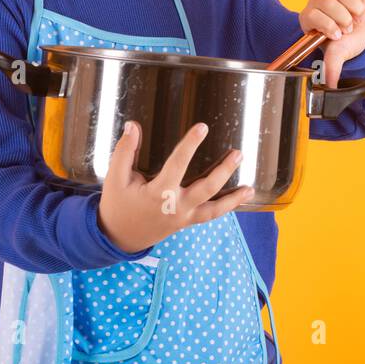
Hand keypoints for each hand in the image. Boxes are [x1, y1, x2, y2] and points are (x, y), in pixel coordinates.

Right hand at [97, 120, 252, 253]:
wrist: (118, 237)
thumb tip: (133, 126)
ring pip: (214, 209)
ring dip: (233, 198)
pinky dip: (226, 208)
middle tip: (237, 154)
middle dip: (223, 171)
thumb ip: (124, 151)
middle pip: (206, 189)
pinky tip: (239, 198)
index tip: (202, 128)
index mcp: (158, 193)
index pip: (177, 164)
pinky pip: (210, 216)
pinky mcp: (186, 222)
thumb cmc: (117, 204)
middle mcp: (175, 206)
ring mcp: (183, 217)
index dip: (190, 145)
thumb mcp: (115, 178)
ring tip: (250, 187)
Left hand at [300, 0, 364, 88]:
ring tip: (358, 18)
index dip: (328, 25)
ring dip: (354, 7)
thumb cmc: (348, 41)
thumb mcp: (338, 54)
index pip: (312, 15)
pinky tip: (364, 5)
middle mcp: (317, 2)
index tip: (339, 35)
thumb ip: (331, 67)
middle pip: (327, 2)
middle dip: (343, 18)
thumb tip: (328, 87)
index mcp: (309, 18)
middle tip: (351, 28)